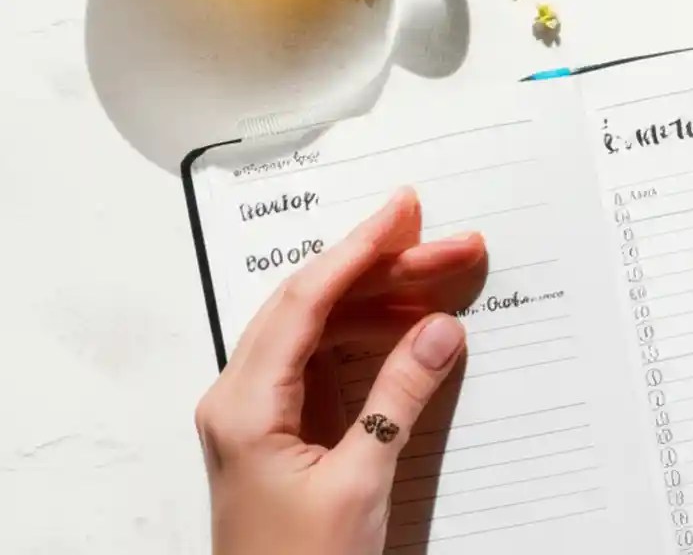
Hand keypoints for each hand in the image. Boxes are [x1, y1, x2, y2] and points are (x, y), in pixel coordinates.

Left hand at [195, 189, 486, 554]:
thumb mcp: (360, 480)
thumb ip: (399, 397)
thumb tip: (440, 330)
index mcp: (244, 404)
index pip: (304, 301)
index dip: (358, 249)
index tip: (402, 213)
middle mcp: (242, 396)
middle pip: (316, 306)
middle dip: (384, 271)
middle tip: (449, 246)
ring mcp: (259, 410)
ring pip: (322, 329)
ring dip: (381, 303)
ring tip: (444, 283)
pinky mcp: (281, 428)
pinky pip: (326, 361)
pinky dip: (371, 339)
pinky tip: (411, 328)